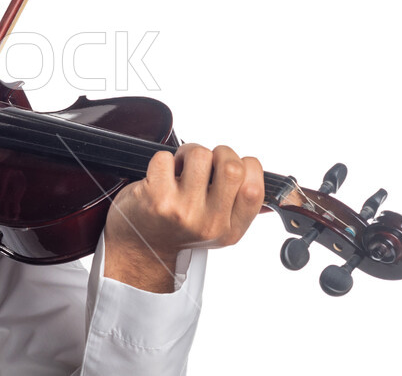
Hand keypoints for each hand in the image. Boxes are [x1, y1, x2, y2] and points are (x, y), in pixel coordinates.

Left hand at [103, 143, 263, 291]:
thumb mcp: (215, 229)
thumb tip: (263, 181)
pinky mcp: (157, 199)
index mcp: (230, 230)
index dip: (246, 166)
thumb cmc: (176, 230)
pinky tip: (160, 177)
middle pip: (231, 165)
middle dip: (218, 152)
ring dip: (188, 153)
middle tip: (204, 163)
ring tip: (180, 169)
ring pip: (200, 154)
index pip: (255, 187)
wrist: (138, 249)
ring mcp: (183, 211)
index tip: (229, 168)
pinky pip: (165, 157)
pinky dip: (162, 160)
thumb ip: (238, 207)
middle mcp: (210, 224)